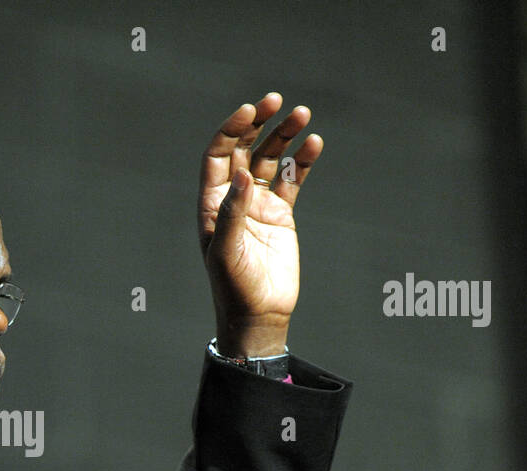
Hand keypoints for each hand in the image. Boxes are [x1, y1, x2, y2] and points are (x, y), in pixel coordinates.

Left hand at [199, 92, 322, 355]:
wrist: (259, 315)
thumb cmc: (234, 287)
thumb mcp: (227, 250)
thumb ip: (233, 212)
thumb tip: (243, 174)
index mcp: (212, 203)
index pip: (218, 156)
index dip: (231, 131)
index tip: (249, 111)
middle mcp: (234, 198)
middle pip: (245, 149)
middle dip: (259, 123)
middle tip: (276, 100)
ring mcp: (259, 204)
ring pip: (272, 160)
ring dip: (285, 136)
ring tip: (304, 115)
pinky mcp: (282, 215)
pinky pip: (294, 180)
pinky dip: (303, 161)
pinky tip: (314, 144)